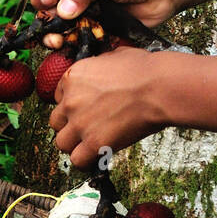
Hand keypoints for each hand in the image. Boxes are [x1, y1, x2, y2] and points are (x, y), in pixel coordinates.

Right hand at [28, 0, 178, 47]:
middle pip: (50, 14)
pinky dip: (76, 49)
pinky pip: (81, 44)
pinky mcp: (99, 33)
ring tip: (59, 43)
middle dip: (46, 24)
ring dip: (57, 39)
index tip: (47, 2)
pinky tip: (74, 50)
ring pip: (63, 32)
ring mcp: (87, 16)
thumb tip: (62, 10)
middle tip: (52, 30)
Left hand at [49, 48, 168, 168]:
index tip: (84, 109)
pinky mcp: (93, 143)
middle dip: (70, 125)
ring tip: (91, 142)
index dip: (71, 105)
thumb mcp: (113, 56)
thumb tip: (99, 71)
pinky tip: (96, 155)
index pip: (58, 97)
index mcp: (73, 77)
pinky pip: (77, 160)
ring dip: (75, 144)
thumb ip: (98, 67)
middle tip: (88, 127)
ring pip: (61, 143)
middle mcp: (71, 100)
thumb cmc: (144, 70)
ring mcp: (80, 123)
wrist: (160, 87)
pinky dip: (85, 161)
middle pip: (56, 121)